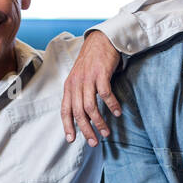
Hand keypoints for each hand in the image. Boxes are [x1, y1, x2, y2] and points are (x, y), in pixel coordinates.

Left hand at [62, 30, 122, 145]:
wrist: (101, 40)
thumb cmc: (91, 63)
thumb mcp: (79, 79)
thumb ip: (79, 95)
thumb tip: (84, 117)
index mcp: (69, 87)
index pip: (65, 110)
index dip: (67, 126)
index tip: (71, 139)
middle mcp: (76, 84)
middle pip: (78, 112)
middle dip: (86, 130)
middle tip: (94, 142)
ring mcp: (88, 78)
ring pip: (90, 106)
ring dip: (99, 122)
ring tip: (106, 132)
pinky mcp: (100, 73)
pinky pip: (105, 94)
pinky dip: (111, 105)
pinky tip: (117, 113)